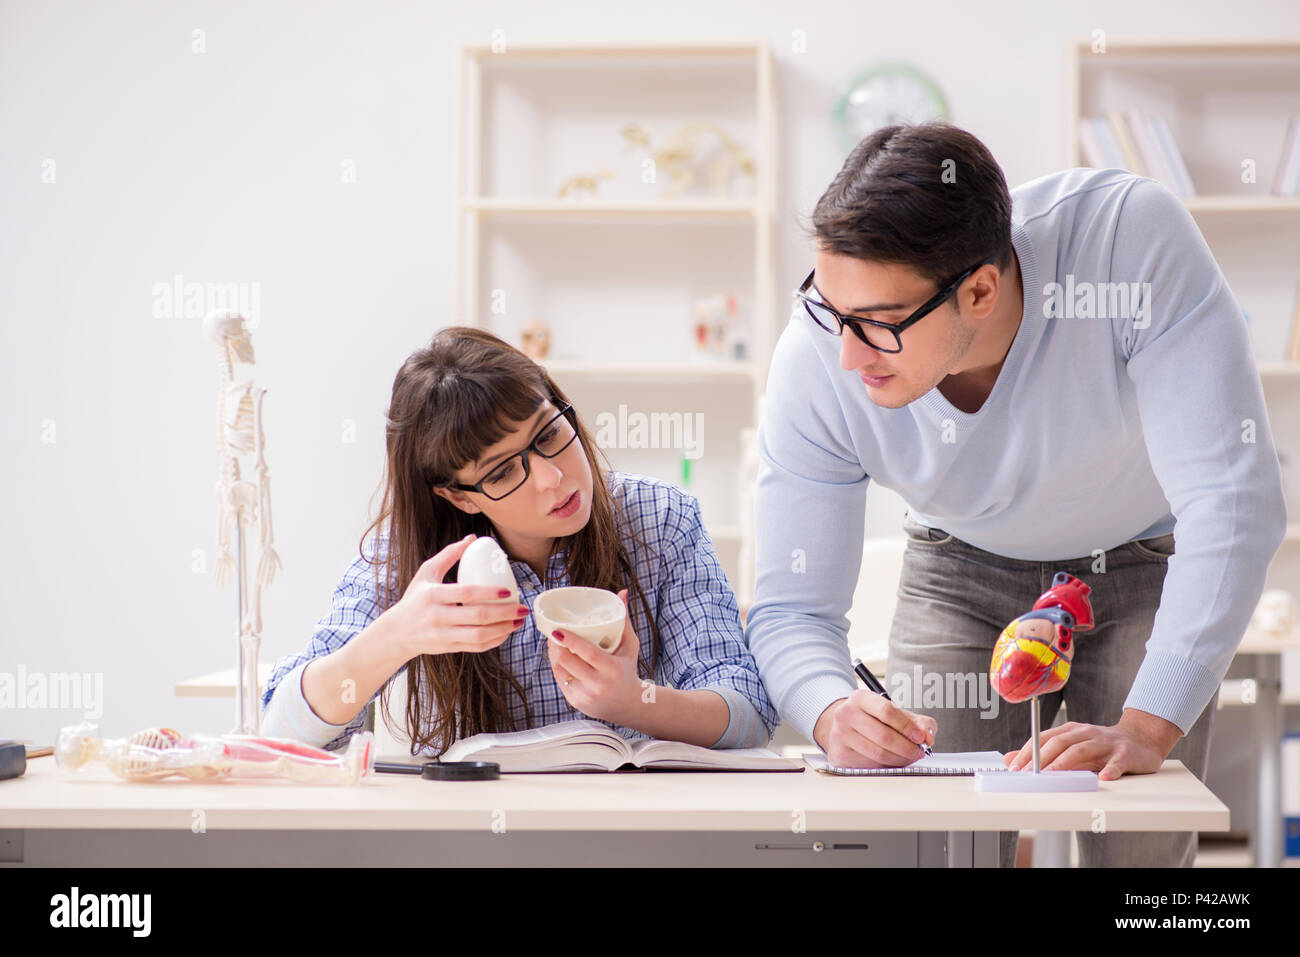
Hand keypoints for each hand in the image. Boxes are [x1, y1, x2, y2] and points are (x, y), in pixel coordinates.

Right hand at [380, 533, 528, 658]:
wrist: (396, 633)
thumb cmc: (415, 599)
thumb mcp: (426, 573)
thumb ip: (448, 555)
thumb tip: (472, 539)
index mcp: (432, 595)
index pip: (464, 593)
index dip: (488, 592)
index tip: (507, 590)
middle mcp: (437, 617)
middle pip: (476, 616)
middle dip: (504, 613)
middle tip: (522, 607)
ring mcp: (443, 635)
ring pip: (478, 635)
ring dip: (503, 629)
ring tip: (519, 621)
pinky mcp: (448, 648)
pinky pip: (475, 647)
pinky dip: (494, 641)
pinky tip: (506, 632)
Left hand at [547, 588, 641, 724]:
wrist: (628, 705)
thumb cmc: (627, 669)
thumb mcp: (630, 646)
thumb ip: (623, 620)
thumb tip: (622, 592)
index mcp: (612, 669)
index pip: (586, 653)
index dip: (569, 640)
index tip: (556, 630)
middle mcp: (598, 684)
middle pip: (568, 661)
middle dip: (557, 646)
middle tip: (553, 633)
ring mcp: (585, 695)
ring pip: (560, 670)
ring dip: (554, 655)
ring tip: (553, 643)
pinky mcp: (575, 702)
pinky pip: (559, 680)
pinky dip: (557, 667)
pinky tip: (557, 657)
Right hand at [814, 690, 936, 768]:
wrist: (845, 726)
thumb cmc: (873, 719)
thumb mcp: (895, 713)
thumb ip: (918, 722)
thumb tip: (928, 736)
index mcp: (860, 698)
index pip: (887, 711)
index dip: (907, 726)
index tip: (920, 737)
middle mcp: (845, 714)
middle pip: (884, 736)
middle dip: (907, 748)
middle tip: (919, 751)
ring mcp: (839, 735)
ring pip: (878, 754)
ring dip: (900, 759)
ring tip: (909, 757)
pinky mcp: (839, 754)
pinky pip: (870, 765)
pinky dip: (887, 766)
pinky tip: (893, 761)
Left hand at [1002, 708, 1181, 779]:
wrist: (1140, 740)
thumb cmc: (1101, 747)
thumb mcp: (1071, 748)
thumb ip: (1044, 755)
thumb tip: (1010, 761)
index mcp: (1071, 731)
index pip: (1044, 738)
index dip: (1028, 752)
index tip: (1014, 768)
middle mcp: (1086, 733)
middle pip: (1060, 742)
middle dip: (1042, 758)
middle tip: (1029, 774)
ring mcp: (1106, 743)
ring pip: (1083, 750)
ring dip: (1066, 762)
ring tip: (1053, 775)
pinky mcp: (1125, 754)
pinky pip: (1117, 762)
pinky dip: (1110, 769)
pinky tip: (1103, 777)